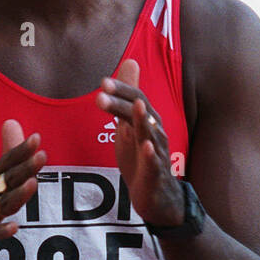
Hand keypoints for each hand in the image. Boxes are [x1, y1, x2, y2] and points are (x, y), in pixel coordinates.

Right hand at [0, 119, 45, 259]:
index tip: (37, 138)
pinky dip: (1, 230)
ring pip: (1, 204)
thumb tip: (13, 123)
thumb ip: (6, 157)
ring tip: (32, 184)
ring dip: (17, 194)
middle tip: (41, 156)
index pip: (7, 162)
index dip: (22, 150)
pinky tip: (14, 227)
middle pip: (7, 180)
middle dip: (24, 168)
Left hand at [96, 59, 183, 225]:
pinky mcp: (156, 176)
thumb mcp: (131, 125)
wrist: (158, 198)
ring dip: (142, 121)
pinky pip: (154, 164)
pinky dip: (151, 155)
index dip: (121, 91)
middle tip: (101, 92)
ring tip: (136, 106)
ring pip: (151, 135)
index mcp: (147, 121)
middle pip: (140, 113)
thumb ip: (126, 98)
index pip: (136, 100)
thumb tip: (130, 61)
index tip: (102, 82)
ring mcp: (157, 154)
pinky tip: (146, 146)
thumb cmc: (143, 159)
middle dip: (122, 102)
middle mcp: (155, 133)